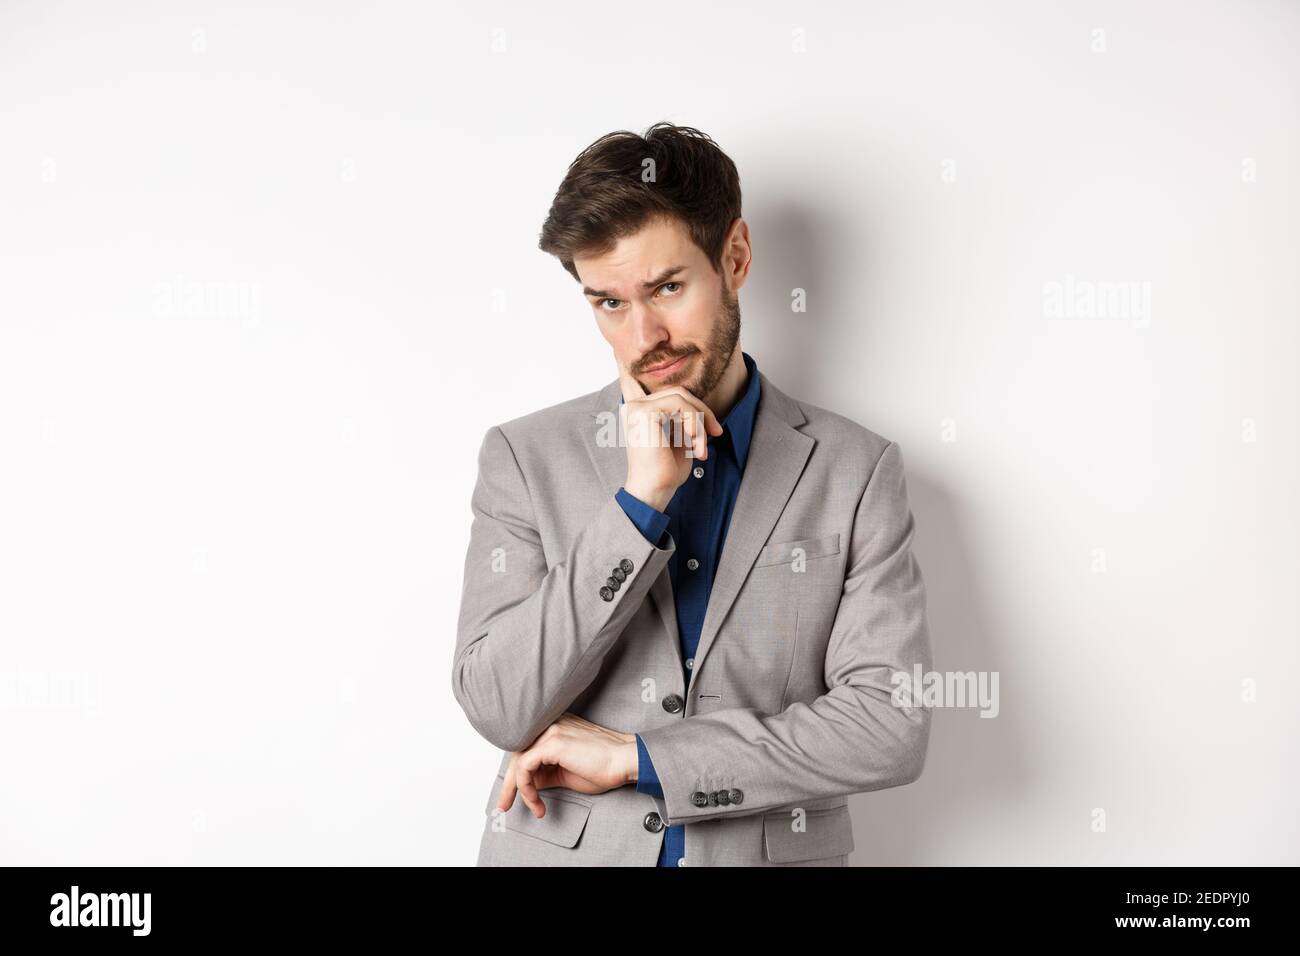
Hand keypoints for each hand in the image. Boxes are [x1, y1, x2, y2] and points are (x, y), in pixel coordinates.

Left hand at [495, 713, 639, 818]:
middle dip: (509, 783)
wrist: (625, 761)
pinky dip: (526, 788)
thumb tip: (526, 785)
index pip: (524, 748)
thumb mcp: (566, 772)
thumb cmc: (604, 767)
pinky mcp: (552, 743)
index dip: (515, 773)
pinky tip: (536, 801)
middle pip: (516, 752)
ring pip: (518, 760)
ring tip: (531, 807)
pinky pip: (525, 768)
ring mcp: (550, 731)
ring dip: (517, 789)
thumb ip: (545, 774)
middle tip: (504, 806)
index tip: (511, 796)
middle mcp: (549, 724)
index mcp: (554, 726)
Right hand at [617, 356, 723, 510]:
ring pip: (682, 397)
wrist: (654, 491)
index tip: (618, 349)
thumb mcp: (678, 440)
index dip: (625, 365)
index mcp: (638, 412)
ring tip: (702, 448)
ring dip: (701, 422)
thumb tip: (697, 409)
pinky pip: (681, 406)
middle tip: (716, 433)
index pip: (631, 382)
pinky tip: (695, 444)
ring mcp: (637, 408)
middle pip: (677, 392)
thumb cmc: (666, 472)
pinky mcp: (645, 412)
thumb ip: (682, 420)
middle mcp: (633, 407)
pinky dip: (695, 424)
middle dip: (702, 411)